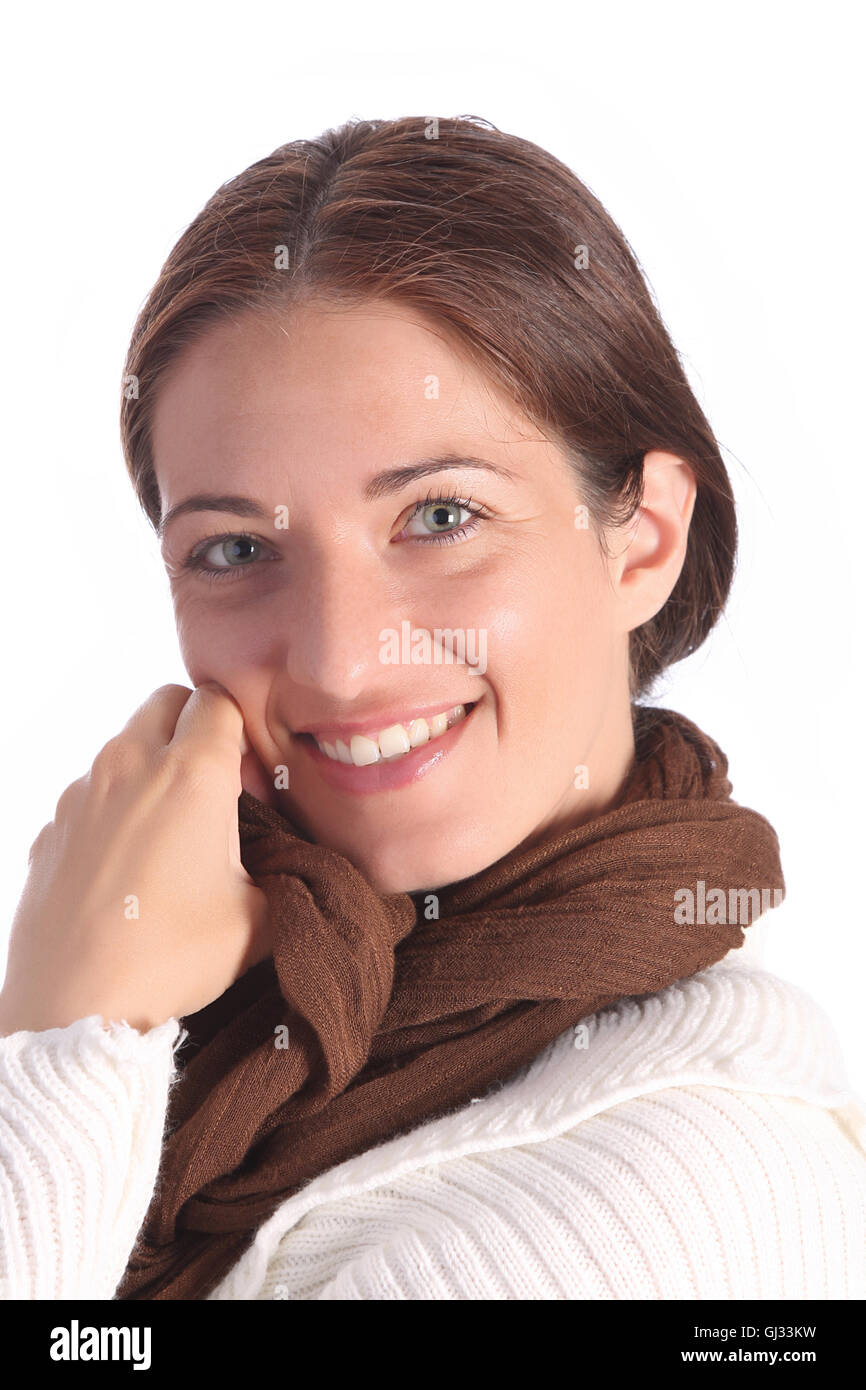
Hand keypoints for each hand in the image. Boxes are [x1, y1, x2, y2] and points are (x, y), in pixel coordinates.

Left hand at [0, 683, 272, 1035]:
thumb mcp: (258, 921)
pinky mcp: (50, 828)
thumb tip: (297, 866)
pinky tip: (126, 868)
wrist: (71, 1006)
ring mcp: (81, 794)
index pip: (220, 701)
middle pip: (166, 702)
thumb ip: (286, 876)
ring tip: (170, 833)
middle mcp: (130, 766)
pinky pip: (88, 795)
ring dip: (151, 767)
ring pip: (122, 745)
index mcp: (192, 774)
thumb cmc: (169, 958)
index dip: (243, 727)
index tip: (252, 771)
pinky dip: (113, 810)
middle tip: (215, 785)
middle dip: (194, 727)